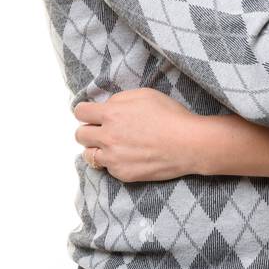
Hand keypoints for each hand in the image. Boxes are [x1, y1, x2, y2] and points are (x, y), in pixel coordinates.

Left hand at [72, 88, 204, 182]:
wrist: (188, 144)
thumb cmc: (170, 115)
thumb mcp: (145, 94)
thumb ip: (119, 99)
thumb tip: (106, 106)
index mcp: (111, 114)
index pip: (80, 112)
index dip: (85, 112)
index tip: (91, 115)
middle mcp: (108, 137)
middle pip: (80, 135)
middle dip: (88, 131)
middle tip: (102, 130)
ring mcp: (113, 158)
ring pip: (88, 155)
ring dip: (97, 149)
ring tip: (112, 146)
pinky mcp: (122, 174)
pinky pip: (107, 168)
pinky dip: (113, 162)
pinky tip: (128, 156)